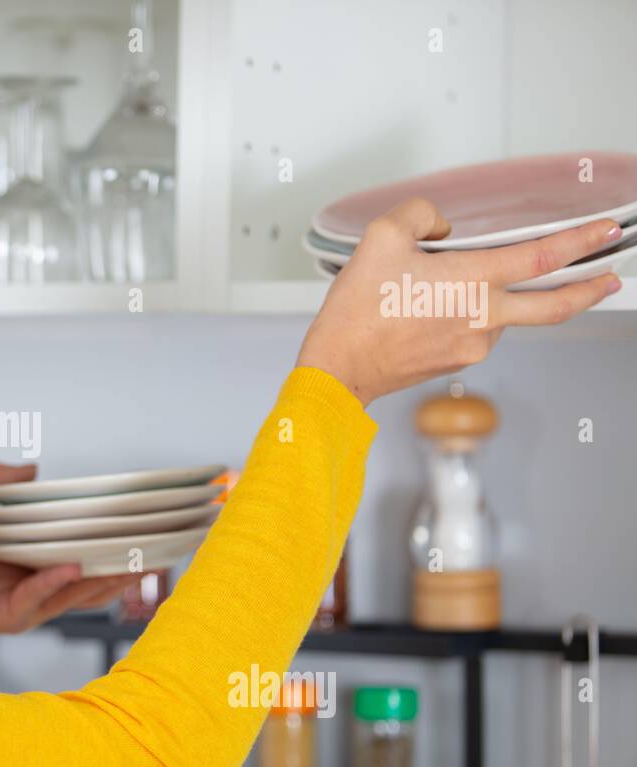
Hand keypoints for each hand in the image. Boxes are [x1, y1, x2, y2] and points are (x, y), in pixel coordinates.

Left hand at [0, 463, 144, 645]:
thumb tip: (33, 468)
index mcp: (29, 564)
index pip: (79, 554)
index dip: (108, 544)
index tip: (139, 528)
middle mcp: (32, 587)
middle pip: (89, 579)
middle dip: (123, 566)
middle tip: (156, 547)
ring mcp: (22, 604)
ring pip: (72, 594)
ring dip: (102, 578)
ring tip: (132, 560)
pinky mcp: (2, 615)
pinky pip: (35, 598)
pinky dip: (54, 583)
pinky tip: (72, 567)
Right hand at [297, 198, 623, 406]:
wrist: (338, 369)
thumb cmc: (356, 312)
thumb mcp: (379, 238)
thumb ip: (418, 216)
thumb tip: (441, 228)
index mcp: (471, 281)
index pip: (543, 256)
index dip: (581, 241)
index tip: (606, 232)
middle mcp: (483, 316)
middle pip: (557, 304)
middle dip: (591, 288)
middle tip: (610, 277)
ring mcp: (474, 343)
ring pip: (508, 315)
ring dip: (507, 300)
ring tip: (463, 288)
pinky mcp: (458, 361)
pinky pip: (479, 332)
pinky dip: (474, 316)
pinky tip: (441, 311)